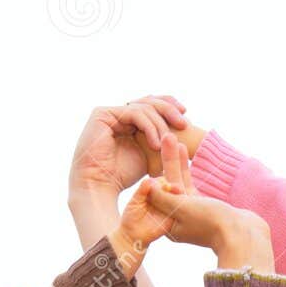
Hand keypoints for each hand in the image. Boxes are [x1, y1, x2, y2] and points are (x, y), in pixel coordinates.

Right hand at [69, 95, 187, 201]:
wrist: (100, 185)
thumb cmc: (123, 176)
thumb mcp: (148, 154)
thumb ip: (160, 138)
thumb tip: (184, 127)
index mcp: (127, 120)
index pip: (151, 104)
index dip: (169, 106)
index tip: (185, 120)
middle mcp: (117, 113)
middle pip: (148, 101)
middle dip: (168, 110)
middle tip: (183, 124)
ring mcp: (109, 112)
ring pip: (143, 107)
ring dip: (159, 125)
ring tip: (165, 144)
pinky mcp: (102, 114)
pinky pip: (134, 113)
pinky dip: (148, 127)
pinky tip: (155, 144)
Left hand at [138, 135, 272, 269]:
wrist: (243, 234)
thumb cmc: (212, 223)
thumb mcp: (183, 208)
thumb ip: (163, 197)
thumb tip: (146, 186)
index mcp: (167, 223)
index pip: (155, 194)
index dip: (154, 170)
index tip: (151, 150)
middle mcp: (176, 219)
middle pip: (167, 185)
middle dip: (166, 160)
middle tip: (166, 136)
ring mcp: (191, 212)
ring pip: (178, 182)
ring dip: (175, 161)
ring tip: (173, 138)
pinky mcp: (204, 207)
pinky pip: (190, 184)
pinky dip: (186, 169)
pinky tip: (184, 152)